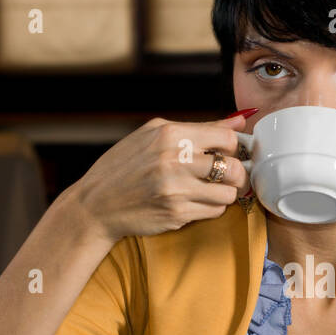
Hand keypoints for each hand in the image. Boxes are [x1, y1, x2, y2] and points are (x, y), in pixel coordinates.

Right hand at [66, 112, 252, 242]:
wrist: (96, 204)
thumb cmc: (124, 166)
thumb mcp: (153, 134)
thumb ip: (200, 128)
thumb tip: (239, 120)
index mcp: (170, 134)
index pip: (226, 138)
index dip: (232, 148)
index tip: (226, 154)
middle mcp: (175, 160)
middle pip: (233, 168)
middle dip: (236, 174)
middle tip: (228, 176)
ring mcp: (176, 190)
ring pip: (228, 194)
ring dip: (224, 193)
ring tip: (209, 190)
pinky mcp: (176, 214)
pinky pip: (214, 211)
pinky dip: (210, 207)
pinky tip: (194, 201)